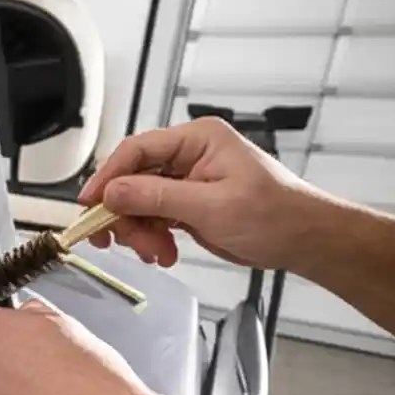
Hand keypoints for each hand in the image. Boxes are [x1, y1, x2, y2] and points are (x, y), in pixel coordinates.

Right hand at [78, 117, 328, 270]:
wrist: (304, 240)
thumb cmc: (276, 215)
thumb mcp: (212, 206)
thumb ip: (158, 197)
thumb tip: (113, 192)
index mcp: (198, 140)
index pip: (137, 150)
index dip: (109, 177)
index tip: (90, 205)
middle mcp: (189, 155)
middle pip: (133, 178)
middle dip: (126, 214)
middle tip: (121, 241)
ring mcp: (187, 180)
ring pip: (139, 202)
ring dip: (140, 232)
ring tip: (156, 254)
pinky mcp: (188, 204)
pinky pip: (154, 217)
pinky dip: (152, 238)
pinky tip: (164, 253)